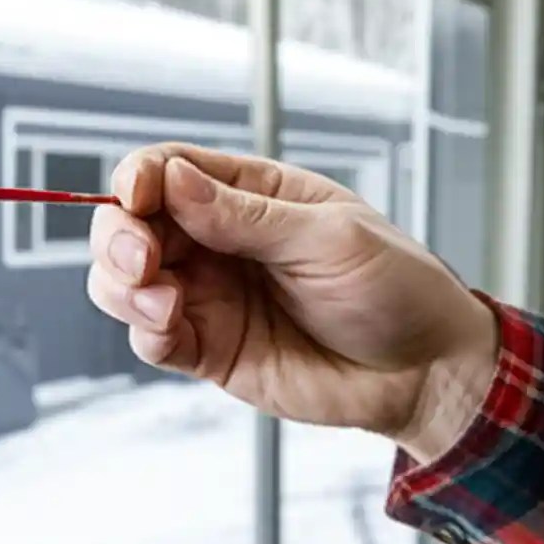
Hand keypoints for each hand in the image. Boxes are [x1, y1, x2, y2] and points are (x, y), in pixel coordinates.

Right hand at [86, 143, 499, 462]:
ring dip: (121, 287)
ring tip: (162, 303)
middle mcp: (215, 240)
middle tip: (141, 261)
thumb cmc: (395, 290)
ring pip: (123, 281)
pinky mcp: (206, 347)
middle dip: (118, 237)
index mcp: (247, 193)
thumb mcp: (330, 238)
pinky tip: (167, 328)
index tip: (138, 197)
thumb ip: (246, 216)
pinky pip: (149, 336)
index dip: (138, 178)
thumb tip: (174, 181)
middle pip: (129, 224)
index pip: (167, 169)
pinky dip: (142, 330)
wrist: (424, 374)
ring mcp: (206, 294)